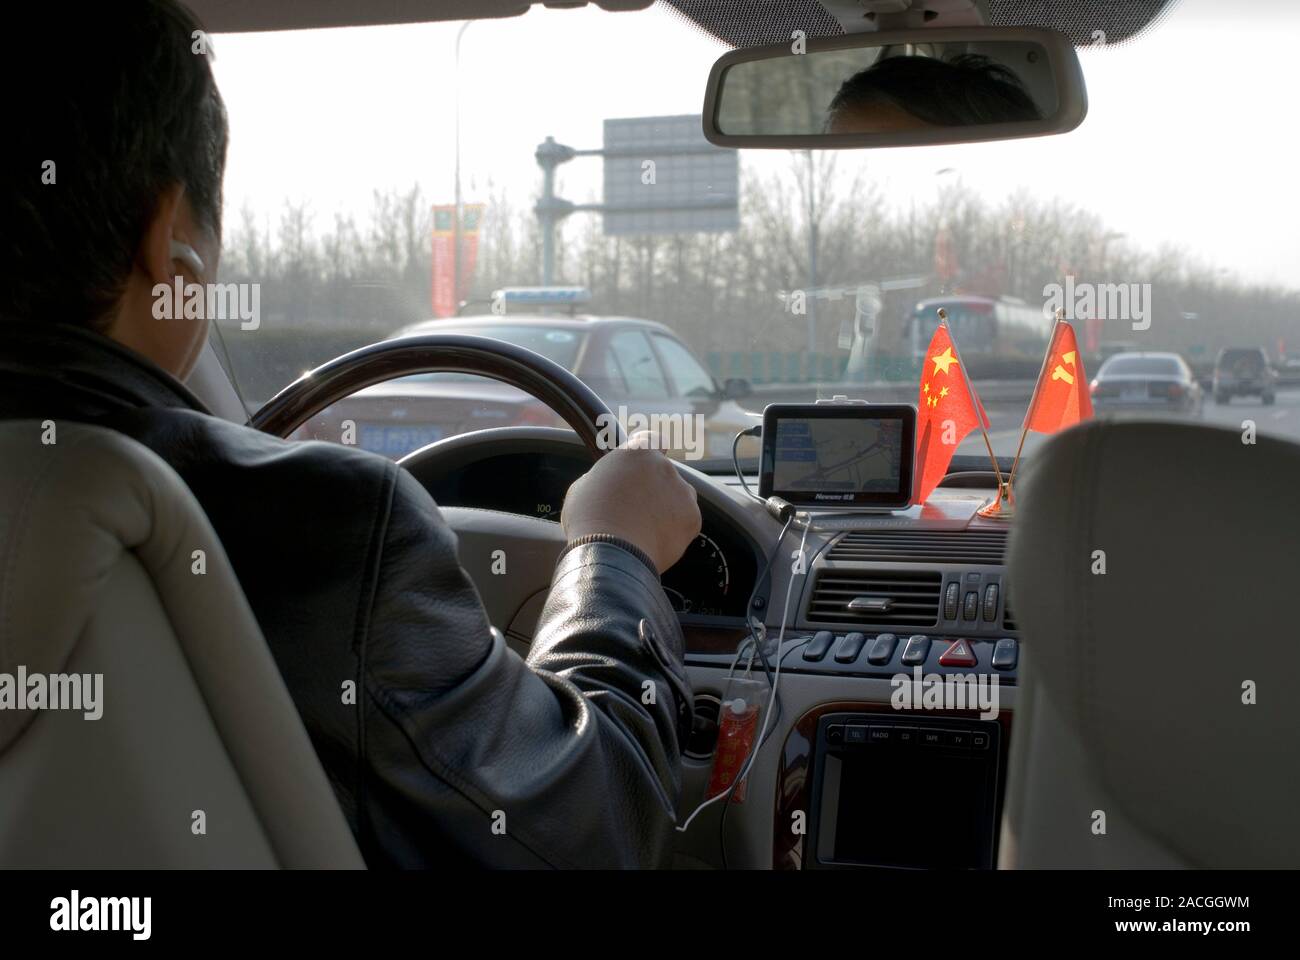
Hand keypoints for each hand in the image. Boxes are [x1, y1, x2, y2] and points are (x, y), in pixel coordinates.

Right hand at [562, 431, 701, 572]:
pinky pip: (686, 521)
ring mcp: (682, 491)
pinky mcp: (693, 517)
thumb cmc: (589, 519)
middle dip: (654, 488)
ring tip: (645, 529)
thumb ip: (605, 477)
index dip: (650, 451)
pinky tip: (655, 540)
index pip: (652, 440)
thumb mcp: (584, 486)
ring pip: (679, 497)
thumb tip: (608, 484)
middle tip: (636, 509)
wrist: (610, 553)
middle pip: (665, 473)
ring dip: (668, 507)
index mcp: (636, 452)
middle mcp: (664, 466)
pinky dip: (675, 530)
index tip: (646, 464)